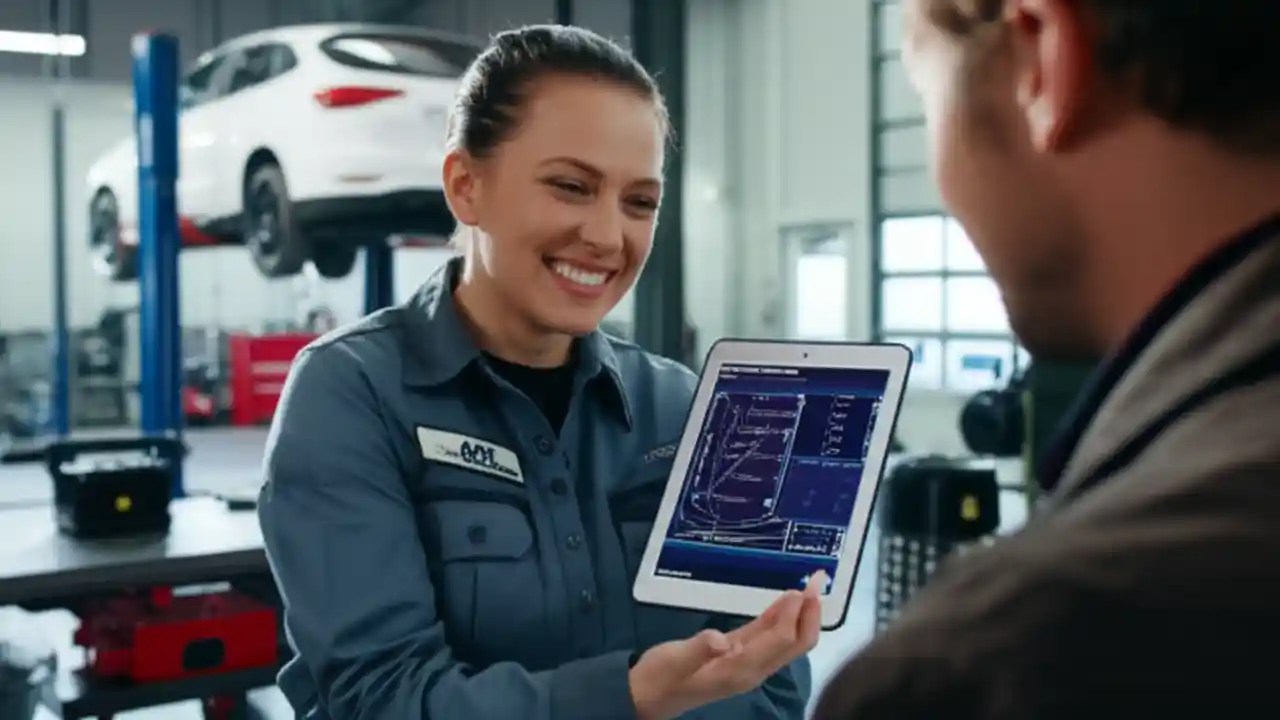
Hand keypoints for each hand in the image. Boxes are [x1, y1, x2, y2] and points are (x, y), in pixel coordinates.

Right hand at [629, 571, 825, 719]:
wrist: (646, 697)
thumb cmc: (659, 678)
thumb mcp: (673, 661)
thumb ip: (697, 650)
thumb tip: (721, 639)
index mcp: (740, 669)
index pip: (779, 640)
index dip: (794, 614)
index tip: (802, 588)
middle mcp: (752, 669)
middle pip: (794, 643)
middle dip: (810, 613)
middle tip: (818, 580)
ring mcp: (747, 663)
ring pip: (785, 639)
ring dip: (800, 613)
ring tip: (811, 585)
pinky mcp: (737, 655)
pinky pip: (767, 636)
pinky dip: (780, 617)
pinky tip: (786, 600)